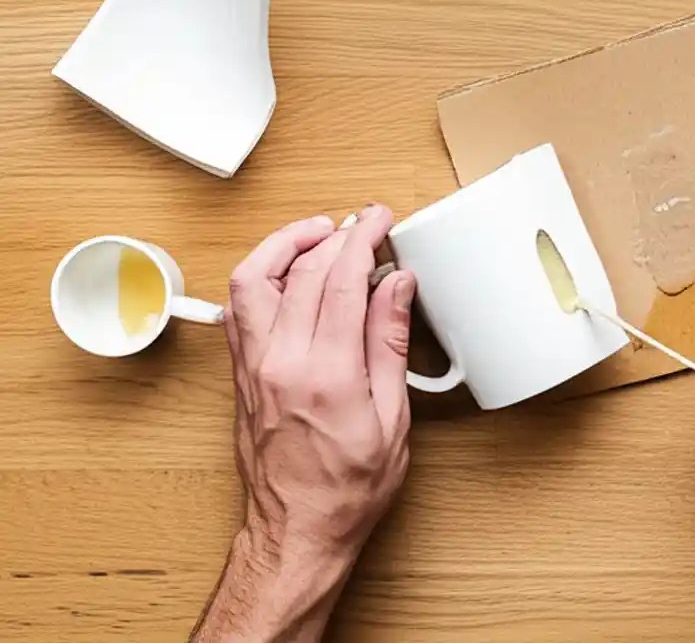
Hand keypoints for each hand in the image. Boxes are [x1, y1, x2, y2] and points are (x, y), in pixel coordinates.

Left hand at [191, 206, 415, 641]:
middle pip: (300, 270)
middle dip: (335, 235)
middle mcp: (280, 362)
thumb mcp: (393, 419)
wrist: (297, 530)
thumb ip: (390, 343)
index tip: (379, 219)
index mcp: (325, 374)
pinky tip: (288, 273)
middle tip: (363, 226)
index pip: (341, 280)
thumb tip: (397, 287)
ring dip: (285, 245)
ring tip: (319, 235)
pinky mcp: (240, 374)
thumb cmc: (348, 489)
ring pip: (253, 279)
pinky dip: (263, 276)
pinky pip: (240, 307)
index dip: (363, 238)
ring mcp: (252, 366)